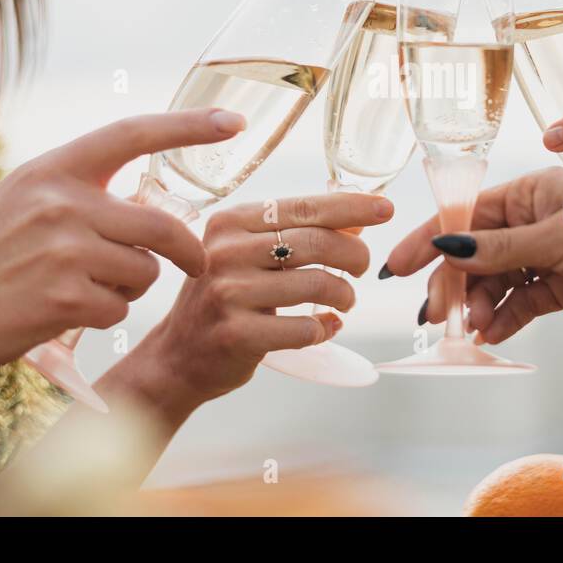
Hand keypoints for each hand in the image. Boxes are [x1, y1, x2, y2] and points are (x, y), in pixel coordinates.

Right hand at [0, 108, 244, 381]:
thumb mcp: (16, 205)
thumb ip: (77, 198)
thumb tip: (148, 210)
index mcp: (51, 170)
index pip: (133, 133)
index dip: (188, 126)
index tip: (233, 120)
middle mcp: (62, 202)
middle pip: (161, 224)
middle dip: (187, 250)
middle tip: (196, 265)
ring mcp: (64, 250)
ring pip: (144, 272)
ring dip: (129, 290)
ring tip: (82, 293)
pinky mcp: (64, 299)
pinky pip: (120, 310)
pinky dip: (104, 318)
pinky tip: (63, 316)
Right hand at [142, 191, 393, 406]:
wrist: (177, 356)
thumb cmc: (224, 299)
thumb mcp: (251, 256)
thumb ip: (297, 234)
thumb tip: (358, 219)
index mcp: (231, 223)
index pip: (303, 206)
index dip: (350, 206)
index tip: (384, 208)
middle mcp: (225, 252)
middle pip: (316, 242)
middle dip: (354, 254)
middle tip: (362, 267)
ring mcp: (228, 293)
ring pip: (316, 283)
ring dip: (343, 294)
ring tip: (343, 301)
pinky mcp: (236, 334)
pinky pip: (304, 328)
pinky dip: (323, 329)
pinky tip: (322, 328)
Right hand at [385, 167, 562, 342]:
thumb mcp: (562, 240)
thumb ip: (500, 248)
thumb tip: (446, 246)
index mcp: (538, 190)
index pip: (468, 214)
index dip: (429, 240)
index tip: (397, 267)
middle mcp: (540, 219)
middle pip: (477, 251)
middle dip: (454, 283)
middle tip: (437, 316)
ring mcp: (552, 255)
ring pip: (496, 281)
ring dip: (479, 305)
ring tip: (472, 329)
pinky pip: (521, 302)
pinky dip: (505, 317)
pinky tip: (491, 334)